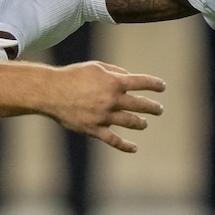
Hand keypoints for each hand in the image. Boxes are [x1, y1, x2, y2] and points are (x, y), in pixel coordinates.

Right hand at [47, 61, 164, 152]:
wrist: (52, 92)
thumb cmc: (74, 76)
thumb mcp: (96, 67)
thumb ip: (115, 71)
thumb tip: (128, 77)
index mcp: (114, 82)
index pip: (142, 82)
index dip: (155, 84)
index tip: (162, 87)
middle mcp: (112, 100)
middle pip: (140, 104)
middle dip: (153, 107)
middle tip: (159, 109)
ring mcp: (105, 116)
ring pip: (130, 122)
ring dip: (141, 123)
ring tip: (144, 123)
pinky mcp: (95, 129)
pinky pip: (114, 140)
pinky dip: (125, 145)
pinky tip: (134, 148)